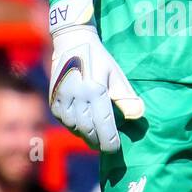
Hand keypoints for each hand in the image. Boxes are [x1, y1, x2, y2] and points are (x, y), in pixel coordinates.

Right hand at [49, 0, 143, 152]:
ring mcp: (62, 98)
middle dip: (98, 142)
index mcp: (95, 90)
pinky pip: (64, 120)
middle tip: (106, 148)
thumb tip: (138, 115)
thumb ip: (126, 97)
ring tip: (95, 139)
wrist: (71, 41)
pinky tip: (82, 127)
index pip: (104, 124)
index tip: (115, 149)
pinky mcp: (53, 98)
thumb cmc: (99, 59)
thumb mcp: (116, 75)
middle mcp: (77, 96)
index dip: (109, 140)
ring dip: (85, 136)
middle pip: (88, 130)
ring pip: (74, 128)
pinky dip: (73, 127)